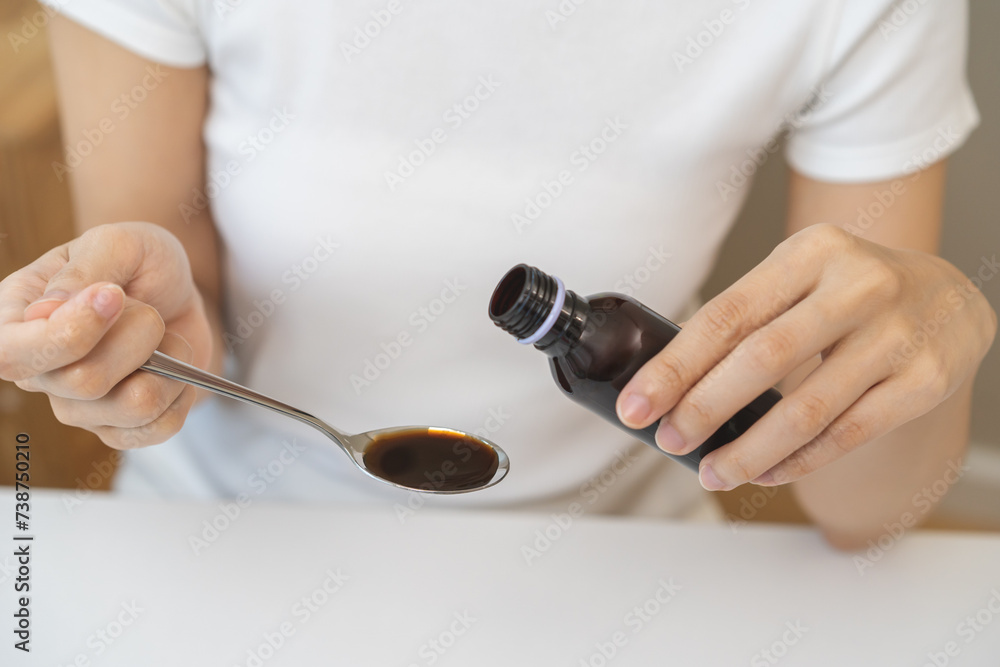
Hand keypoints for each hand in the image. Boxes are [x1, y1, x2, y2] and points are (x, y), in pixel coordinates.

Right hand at [0, 222, 213, 448]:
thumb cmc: (136, 264)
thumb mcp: (115, 244)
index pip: (12, 354)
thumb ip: (82, 272)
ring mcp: (79, 407)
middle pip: (84, 382)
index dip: (66, 335)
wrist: (176, 291)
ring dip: (168, 364)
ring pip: (132, 406)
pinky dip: (182, 393)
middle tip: (148, 310)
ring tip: (163, 337)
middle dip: (138, 336)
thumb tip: (44, 312)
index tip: (113, 295)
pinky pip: (158, 428)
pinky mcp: (120, 428)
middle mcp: (40, 372)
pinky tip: (174, 369)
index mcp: (17, 319)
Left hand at [615, 224, 996, 490]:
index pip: (727, 314)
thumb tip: (667, 377)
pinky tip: (764, 472)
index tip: (637, 403)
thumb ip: (744, 316)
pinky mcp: (924, 381)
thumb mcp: (798, 278)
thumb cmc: (851, 291)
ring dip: (749, 450)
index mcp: (811, 252)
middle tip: (668, 440)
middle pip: (763, 359)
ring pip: (807, 409)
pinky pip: (847, 434)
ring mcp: (896, 335)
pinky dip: (797, 461)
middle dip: (704, 408)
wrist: (951, 298)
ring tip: (713, 471)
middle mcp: (858, 286)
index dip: (675, 366)